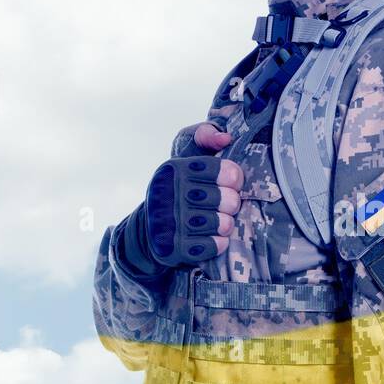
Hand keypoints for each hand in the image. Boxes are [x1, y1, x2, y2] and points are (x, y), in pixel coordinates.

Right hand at [118, 122, 243, 278]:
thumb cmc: (179, 187)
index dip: (234, 178)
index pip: (222, 170)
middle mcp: (168, 193)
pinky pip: (213, 246)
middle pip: (227, 200)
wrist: (149, 228)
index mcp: (174, 169)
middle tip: (227, 205)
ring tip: (220, 220)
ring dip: (226, 224)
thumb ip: (205, 136)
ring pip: (222, 224)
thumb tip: (226, 138)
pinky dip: (217, 243)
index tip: (232, 182)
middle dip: (232, 203)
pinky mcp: (172, 247)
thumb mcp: (186, 156)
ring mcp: (168, 222)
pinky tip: (211, 237)